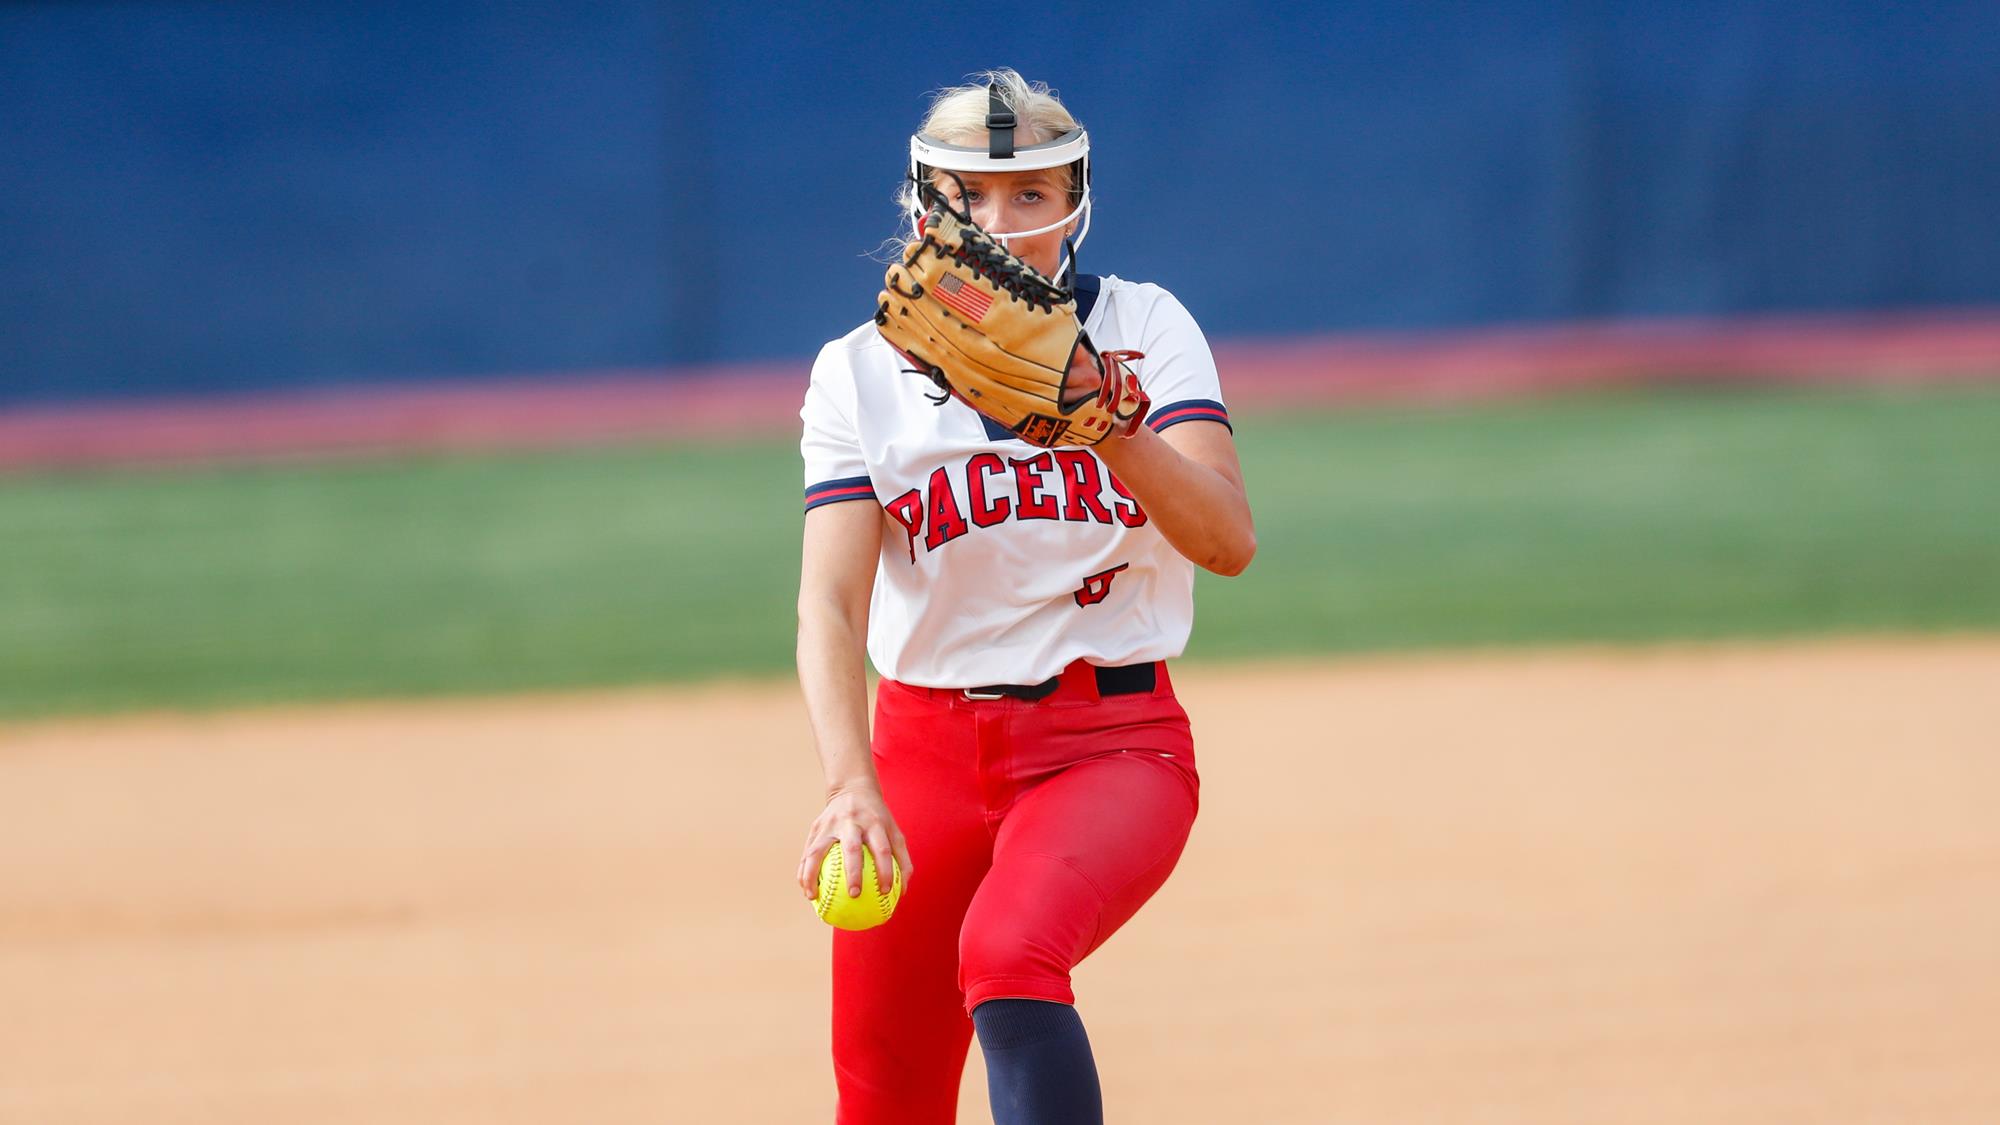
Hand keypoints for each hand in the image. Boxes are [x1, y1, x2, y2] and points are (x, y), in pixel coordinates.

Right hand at [796, 780, 913, 901]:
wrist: (852, 789)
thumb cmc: (877, 819)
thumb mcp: (894, 831)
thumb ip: (902, 860)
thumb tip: (902, 891)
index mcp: (874, 823)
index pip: (882, 849)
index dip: (886, 871)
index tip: (885, 892)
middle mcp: (852, 821)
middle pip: (852, 849)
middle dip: (853, 873)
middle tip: (854, 895)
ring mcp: (831, 823)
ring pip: (818, 850)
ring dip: (812, 874)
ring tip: (813, 896)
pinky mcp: (816, 826)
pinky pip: (807, 852)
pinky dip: (804, 870)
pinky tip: (806, 889)